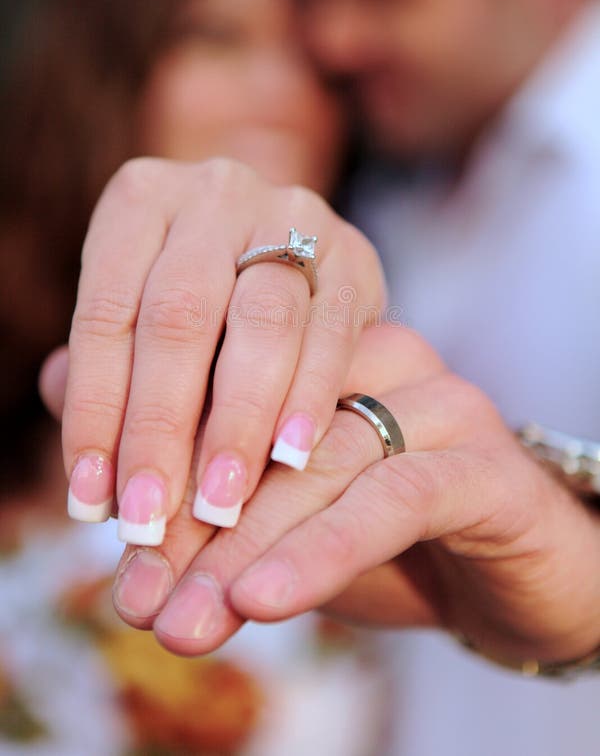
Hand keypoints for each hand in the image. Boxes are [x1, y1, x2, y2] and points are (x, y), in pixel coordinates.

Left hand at [43, 324, 599, 666]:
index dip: (166, 450)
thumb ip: (181, 439)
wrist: (512, 565)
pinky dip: (324, 551)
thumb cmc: (379, 523)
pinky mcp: (485, 462)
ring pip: (326, 460)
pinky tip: (265, 600)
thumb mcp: (274, 491)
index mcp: (327, 334)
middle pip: (270, 418)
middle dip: (196, 516)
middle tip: (135, 594)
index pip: (232, 369)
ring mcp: (441, 397)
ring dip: (247, 547)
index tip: (108, 531)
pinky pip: (396, 498)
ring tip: (182, 618)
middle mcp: (384, 349)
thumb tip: (61, 381)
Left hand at [58, 156, 384, 543]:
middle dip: (163, 426)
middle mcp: (213, 192)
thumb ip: (106, 383)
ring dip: (238, 421)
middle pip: (180, 316)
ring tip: (219, 503)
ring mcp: (290, 213)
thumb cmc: (196, 305)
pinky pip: (332, 328)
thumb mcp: (140, 320)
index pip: (106, 313)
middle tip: (151, 517)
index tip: (90, 498)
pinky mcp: (353, 251)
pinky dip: (310, 396)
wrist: (286, 252)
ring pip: (261, 321)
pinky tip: (291, 459)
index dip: (95, 410)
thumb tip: (91, 470)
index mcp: (141, 200)